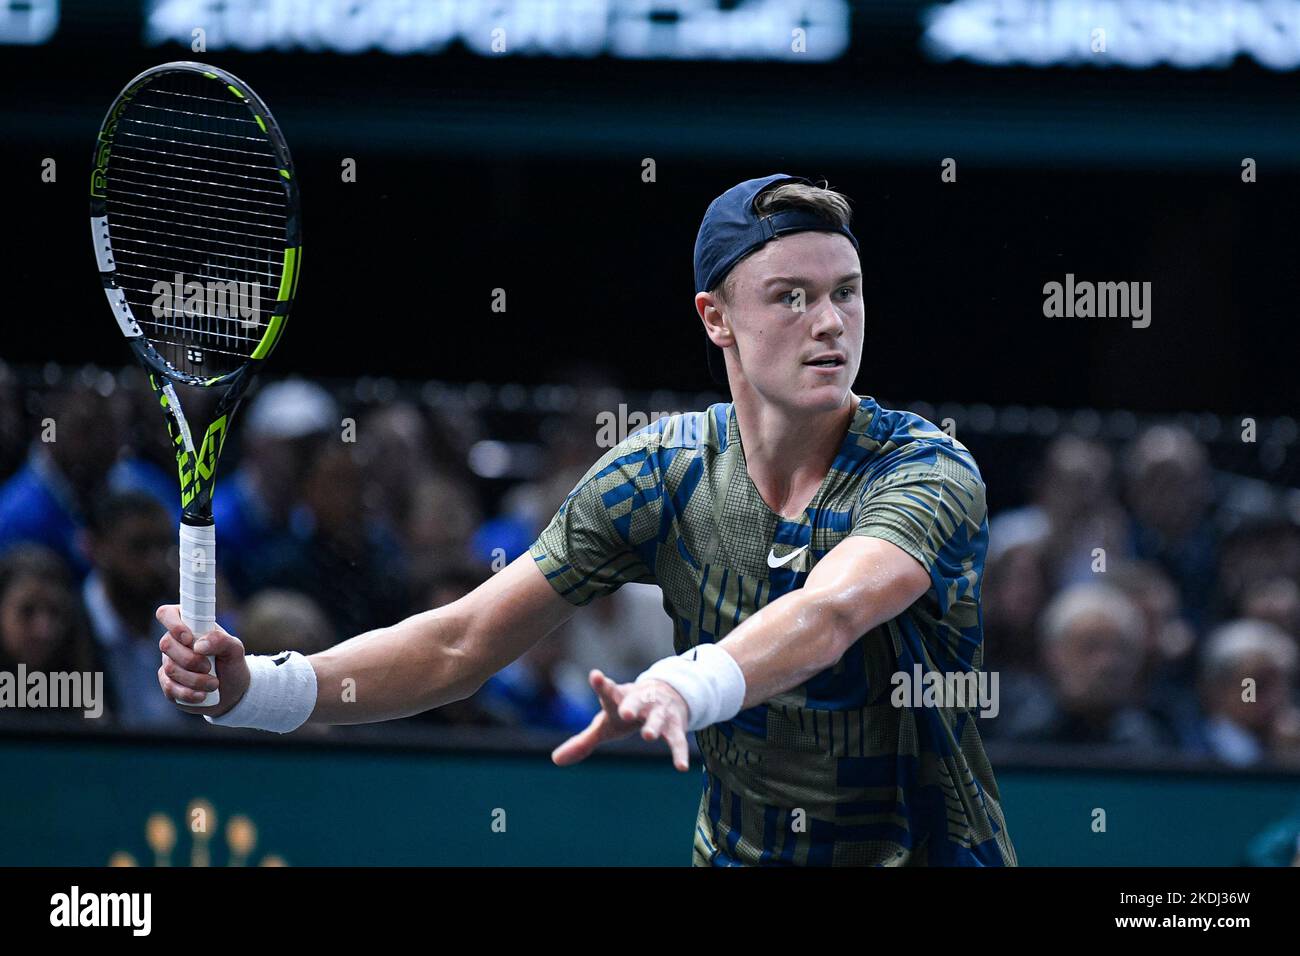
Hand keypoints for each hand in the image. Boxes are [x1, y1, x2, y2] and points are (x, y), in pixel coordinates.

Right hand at [155, 604, 248, 717]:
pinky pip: (169, 688)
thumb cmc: (232, 664)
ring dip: (195, 679)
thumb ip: (221, 640)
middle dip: (191, 659)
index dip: (173, 624)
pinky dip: (189, 693)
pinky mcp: (167, 684)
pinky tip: (202, 695)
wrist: (232, 691)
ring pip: (170, 668)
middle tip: (209, 667)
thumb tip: (199, 645)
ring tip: (214, 683)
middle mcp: (175, 642)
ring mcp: (168, 663)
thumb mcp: (235, 650)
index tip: (189, 638)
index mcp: (190, 625)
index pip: (167, 614)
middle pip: (166, 644)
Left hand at [552, 669, 690, 770]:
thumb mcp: (605, 725)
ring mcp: (659, 713)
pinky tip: (680, 767)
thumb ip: (582, 742)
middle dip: (631, 706)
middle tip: (625, 712)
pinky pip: (677, 741)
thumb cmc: (626, 712)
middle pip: (635, 702)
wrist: (666, 695)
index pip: (608, 691)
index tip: (596, 676)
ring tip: (647, 736)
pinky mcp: (675, 726)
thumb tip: (554, 760)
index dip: (602, 684)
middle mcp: (640, 702)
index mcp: (618, 699)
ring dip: (652, 727)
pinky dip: (678, 753)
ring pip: (657, 719)